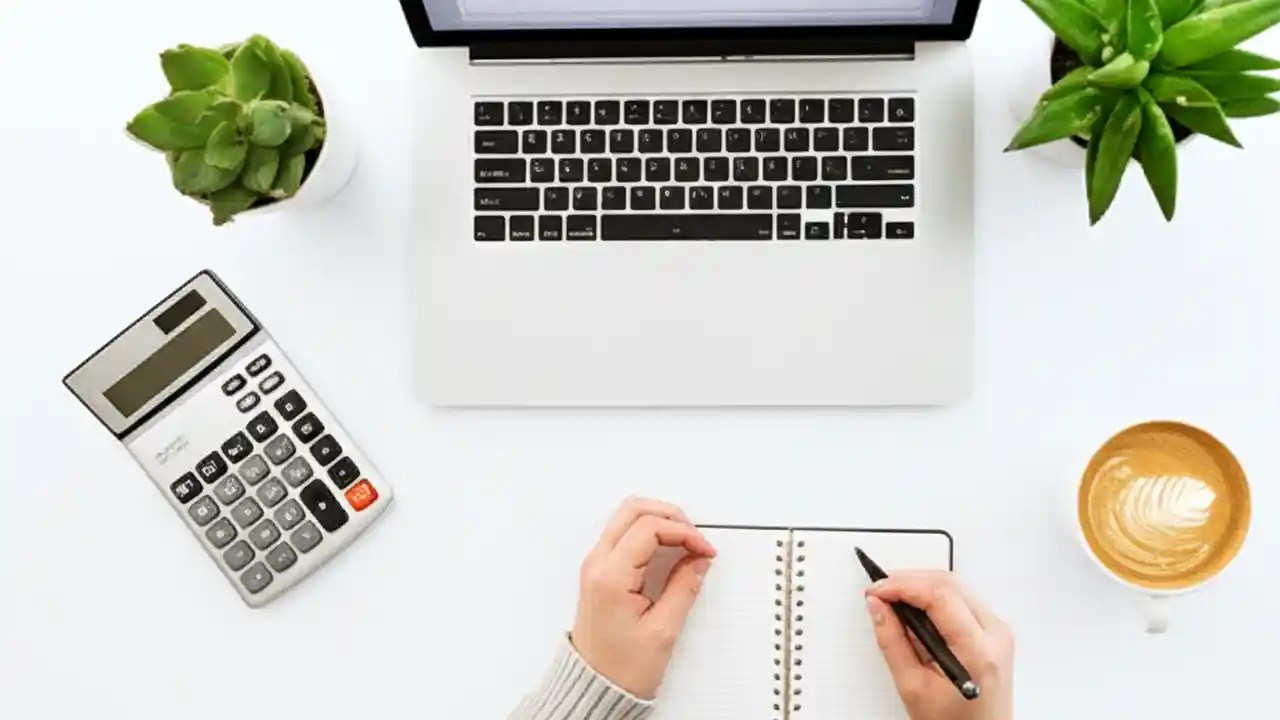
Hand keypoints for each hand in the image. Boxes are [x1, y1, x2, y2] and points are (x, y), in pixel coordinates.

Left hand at [570, 498, 716, 699]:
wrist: (594, 687)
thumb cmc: (620, 669)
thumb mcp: (663, 630)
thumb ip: (683, 588)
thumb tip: (698, 560)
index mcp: (610, 577)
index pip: (649, 528)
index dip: (684, 532)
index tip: (704, 550)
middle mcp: (597, 564)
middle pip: (633, 509)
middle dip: (670, 515)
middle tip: (695, 536)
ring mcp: (595, 565)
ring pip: (626, 516)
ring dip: (659, 520)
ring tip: (685, 541)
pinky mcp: (599, 571)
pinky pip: (623, 534)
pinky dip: (649, 532)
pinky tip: (669, 549)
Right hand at [866, 571, 1013, 719]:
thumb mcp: (913, 687)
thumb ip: (892, 641)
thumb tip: (878, 607)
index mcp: (977, 651)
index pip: (940, 596)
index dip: (903, 585)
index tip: (878, 590)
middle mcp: (995, 636)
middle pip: (950, 584)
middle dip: (910, 580)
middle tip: (880, 592)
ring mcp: (999, 631)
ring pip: (957, 586)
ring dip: (922, 585)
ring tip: (894, 600)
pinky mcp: (995, 631)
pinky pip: (964, 599)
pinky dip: (936, 597)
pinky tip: (916, 609)